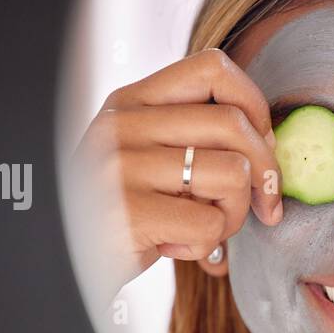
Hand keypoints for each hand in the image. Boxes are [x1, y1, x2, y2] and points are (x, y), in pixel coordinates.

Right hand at [72, 47, 282, 293]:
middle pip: (235, 124)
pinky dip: (207, 245)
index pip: (213, 68)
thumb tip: (269, 144)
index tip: (261, 146)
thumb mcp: (146, 159)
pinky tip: (177, 247)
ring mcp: (123, 166)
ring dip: (235, 214)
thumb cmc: (118, 214)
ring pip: (233, 174)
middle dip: (265, 173)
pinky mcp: (129, 212)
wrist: (64, 265)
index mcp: (131, 102)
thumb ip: (191, 138)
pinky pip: (210, 223)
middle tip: (262, 206)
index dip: (254, 106)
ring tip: (206, 230)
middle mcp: (124, 125)